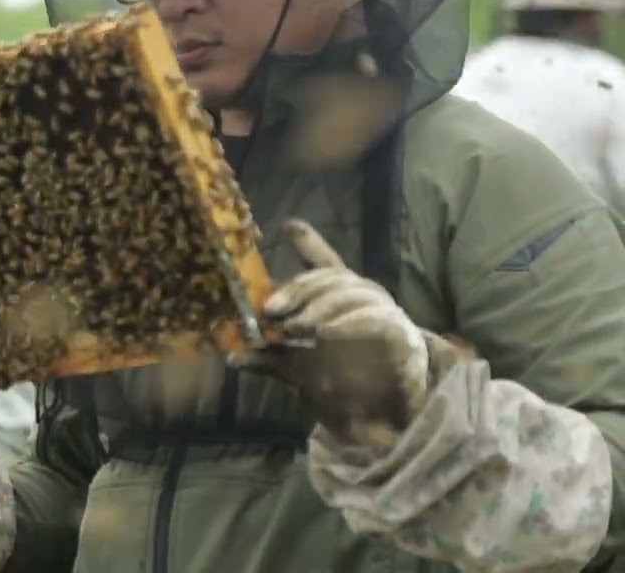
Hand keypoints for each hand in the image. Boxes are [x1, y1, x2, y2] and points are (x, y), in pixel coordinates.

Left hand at [231, 219, 431, 447]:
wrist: (391, 404)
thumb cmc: (346, 372)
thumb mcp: (300, 366)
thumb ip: (270, 359)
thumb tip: (233, 357)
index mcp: (335, 295)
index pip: (323, 263)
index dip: (309, 243)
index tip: (290, 226)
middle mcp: (359, 293)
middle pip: (327, 276)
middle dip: (296, 289)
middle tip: (270, 310)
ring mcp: (380, 308)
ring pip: (348, 292)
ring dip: (318, 308)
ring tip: (295, 327)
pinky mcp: (397, 331)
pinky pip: (373, 319)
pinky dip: (347, 324)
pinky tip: (326, 333)